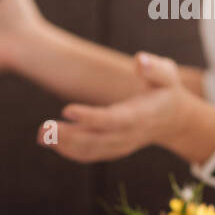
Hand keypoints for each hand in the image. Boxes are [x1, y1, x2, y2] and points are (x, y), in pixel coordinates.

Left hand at [39, 52, 190, 162]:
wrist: (173, 120)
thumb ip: (154, 68)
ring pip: (90, 151)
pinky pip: (90, 155)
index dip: (90, 118)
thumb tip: (139, 60)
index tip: (66, 110)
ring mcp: (121, 146)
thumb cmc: (166, 91)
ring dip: (64, 145)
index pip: (113, 121)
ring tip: (40, 135)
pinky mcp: (113, 149)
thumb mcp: (167, 75)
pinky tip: (50, 141)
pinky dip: (69, 151)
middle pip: (97, 141)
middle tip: (43, 128)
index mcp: (140, 117)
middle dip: (68, 136)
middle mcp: (129, 136)